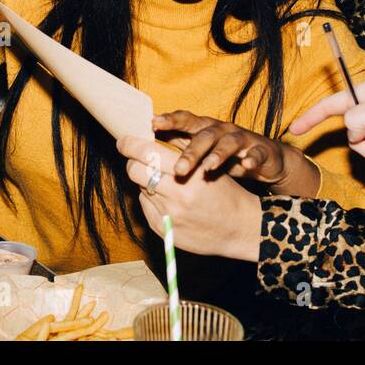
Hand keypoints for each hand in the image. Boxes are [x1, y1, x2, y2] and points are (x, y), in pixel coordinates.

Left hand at [117, 136, 261, 262]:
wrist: (240, 228)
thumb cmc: (226, 192)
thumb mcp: (208, 164)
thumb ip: (180, 149)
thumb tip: (152, 133)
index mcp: (189, 173)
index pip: (147, 153)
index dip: (131, 144)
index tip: (124, 140)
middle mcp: (177, 195)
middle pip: (136, 170)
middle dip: (133, 161)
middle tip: (135, 157)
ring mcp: (169, 215)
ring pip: (140, 188)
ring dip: (145, 180)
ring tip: (157, 177)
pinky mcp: (165, 231)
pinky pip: (146, 207)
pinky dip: (151, 198)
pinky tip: (165, 197)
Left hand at [153, 111, 318, 195]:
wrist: (264, 160)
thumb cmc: (224, 154)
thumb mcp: (200, 148)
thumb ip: (175, 145)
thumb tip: (140, 145)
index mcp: (203, 128)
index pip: (184, 120)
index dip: (169, 120)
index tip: (152, 124)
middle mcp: (221, 129)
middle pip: (203, 134)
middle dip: (190, 151)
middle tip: (178, 169)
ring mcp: (242, 138)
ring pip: (228, 143)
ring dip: (217, 154)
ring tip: (208, 168)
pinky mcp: (261, 150)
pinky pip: (257, 153)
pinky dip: (252, 158)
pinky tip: (247, 166)